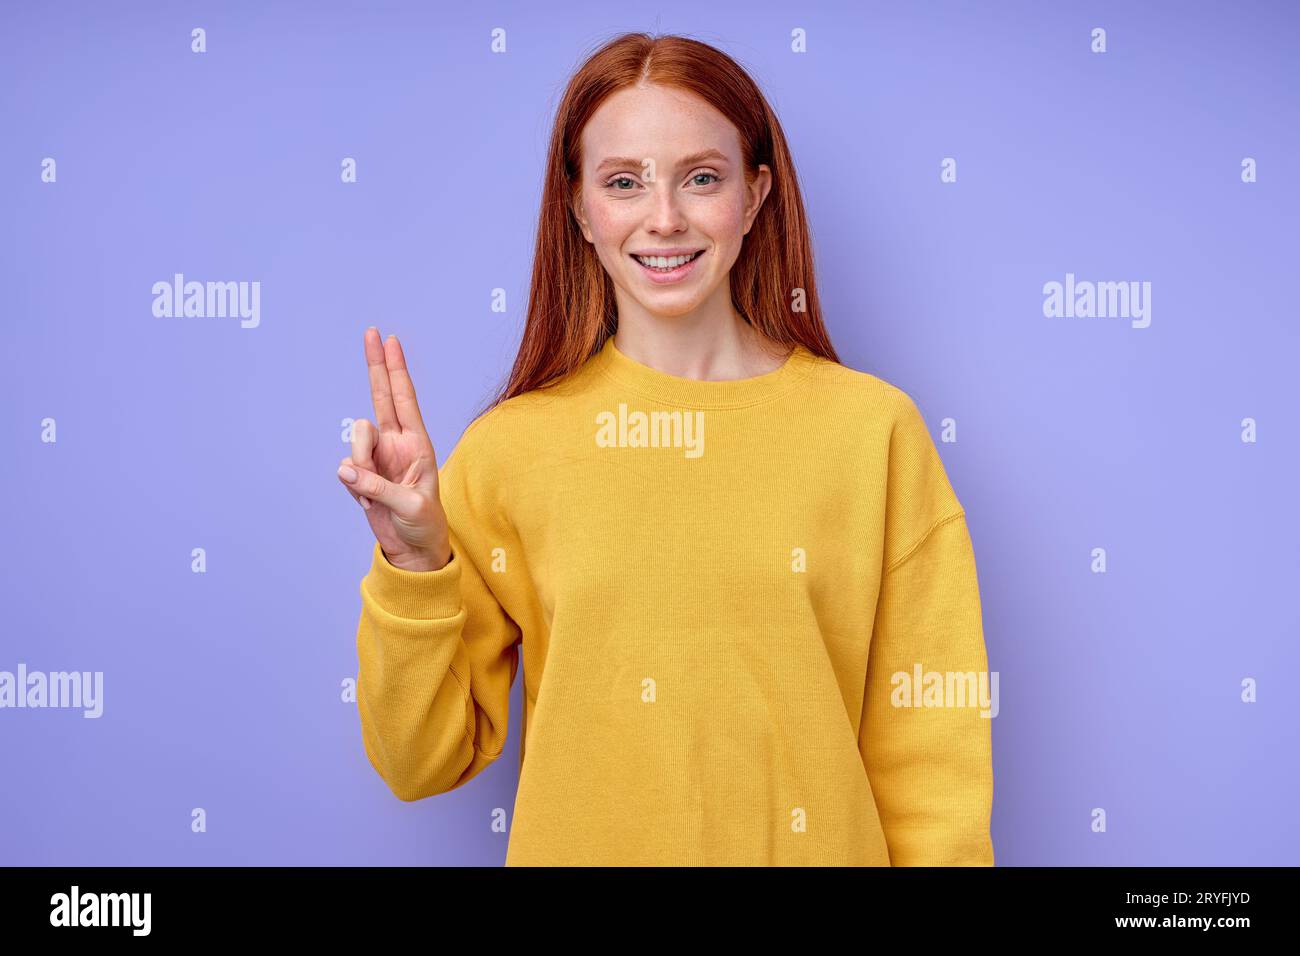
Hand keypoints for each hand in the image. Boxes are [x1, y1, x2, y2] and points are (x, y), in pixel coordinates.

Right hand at [337, 327, 450, 571]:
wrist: (412, 549)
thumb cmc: (424, 525)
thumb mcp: (411, 507)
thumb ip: (380, 487)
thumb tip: (347, 470)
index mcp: (417, 444)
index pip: (404, 399)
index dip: (396, 370)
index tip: (390, 340)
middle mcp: (396, 443)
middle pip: (380, 396)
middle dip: (375, 365)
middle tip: (370, 331)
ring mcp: (376, 457)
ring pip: (355, 439)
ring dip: (360, 463)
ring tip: (374, 493)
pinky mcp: (360, 474)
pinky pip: (345, 469)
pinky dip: (354, 487)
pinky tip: (369, 503)